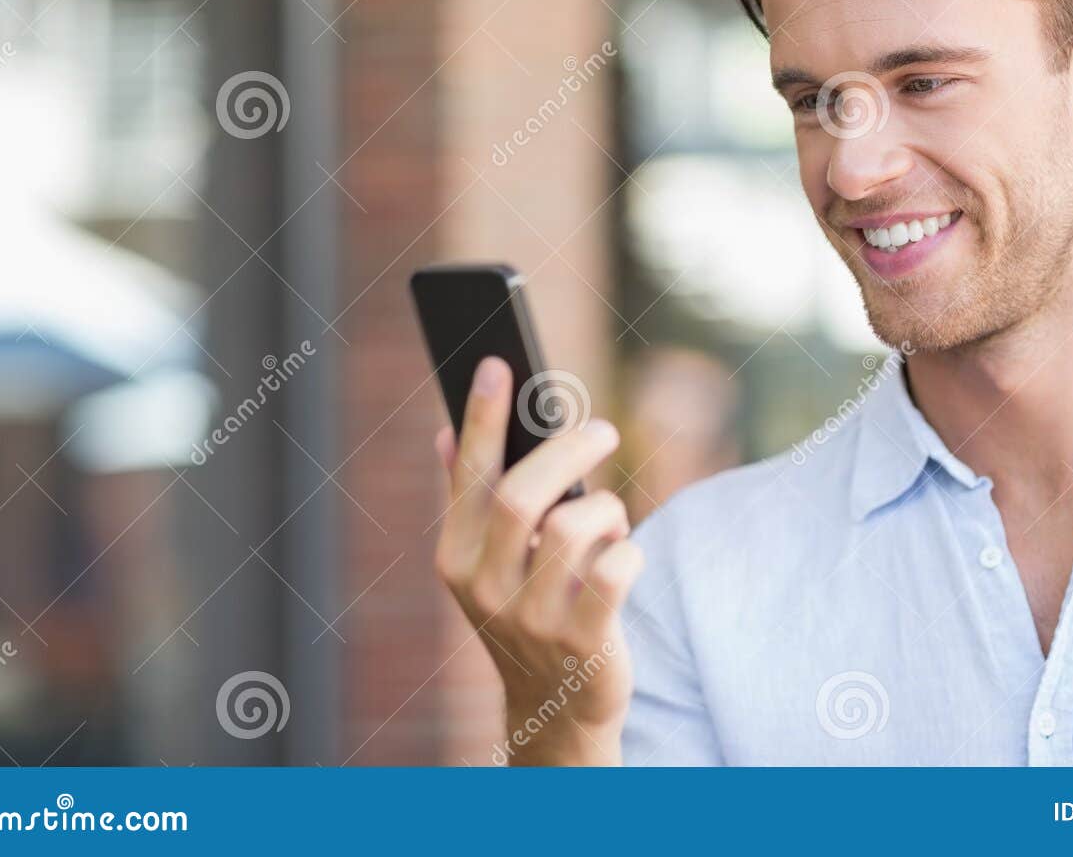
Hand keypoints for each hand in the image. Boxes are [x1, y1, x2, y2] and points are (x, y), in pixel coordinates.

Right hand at [433, 356, 643, 764]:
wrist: (557, 707)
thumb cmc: (528, 611)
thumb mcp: (489, 562)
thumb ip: (469, 499)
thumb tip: (443, 432)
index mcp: (456, 558)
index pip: (470, 475)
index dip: (484, 418)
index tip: (498, 365)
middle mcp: (484, 588)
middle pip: (522, 495)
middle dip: (568, 450)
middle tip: (603, 430)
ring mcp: (531, 619)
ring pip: (574, 527)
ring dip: (607, 511)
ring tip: (611, 522)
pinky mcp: (582, 643)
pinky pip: (616, 569)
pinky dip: (630, 551)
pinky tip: (624, 559)